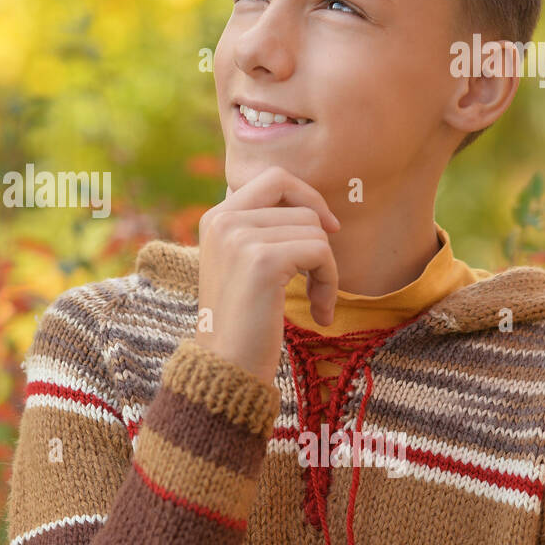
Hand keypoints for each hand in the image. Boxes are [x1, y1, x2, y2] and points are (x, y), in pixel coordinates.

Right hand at [194, 167, 340, 383]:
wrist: (226, 366)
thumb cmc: (242, 320)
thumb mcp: (240, 263)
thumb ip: (259, 228)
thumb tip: (307, 203)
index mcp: (215, 217)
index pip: (274, 178)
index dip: (307, 197)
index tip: (326, 228)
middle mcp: (222, 220)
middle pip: (300, 204)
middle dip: (320, 238)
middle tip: (321, 271)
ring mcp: (240, 237)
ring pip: (314, 229)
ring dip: (326, 268)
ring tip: (314, 300)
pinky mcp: (262, 260)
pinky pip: (320, 252)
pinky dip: (329, 284)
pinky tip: (319, 312)